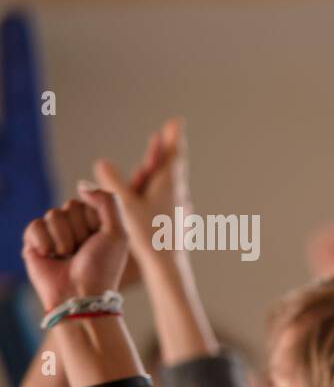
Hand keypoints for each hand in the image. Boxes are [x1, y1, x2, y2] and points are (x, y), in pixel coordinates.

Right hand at [21, 189, 127, 311]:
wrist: (80, 295)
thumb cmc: (102, 268)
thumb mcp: (117, 233)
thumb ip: (108, 202)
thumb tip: (82, 185)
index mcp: (95, 224)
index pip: (88, 202)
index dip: (94, 222)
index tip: (99, 243)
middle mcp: (75, 227)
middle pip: (69, 206)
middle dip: (79, 231)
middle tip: (82, 252)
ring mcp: (54, 234)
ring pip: (52, 214)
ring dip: (64, 238)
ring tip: (68, 256)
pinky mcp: (34, 243)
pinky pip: (35, 225)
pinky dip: (45, 241)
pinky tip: (51, 256)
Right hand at [94, 118, 191, 276]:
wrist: (168, 265)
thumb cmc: (148, 233)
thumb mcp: (125, 205)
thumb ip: (113, 183)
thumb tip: (101, 163)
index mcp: (168, 184)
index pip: (172, 154)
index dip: (173, 137)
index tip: (176, 121)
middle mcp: (177, 193)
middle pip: (173, 164)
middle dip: (168, 147)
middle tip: (171, 130)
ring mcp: (179, 207)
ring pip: (172, 181)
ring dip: (166, 166)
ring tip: (166, 156)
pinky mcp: (177, 221)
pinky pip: (170, 196)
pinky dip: (165, 187)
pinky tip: (166, 193)